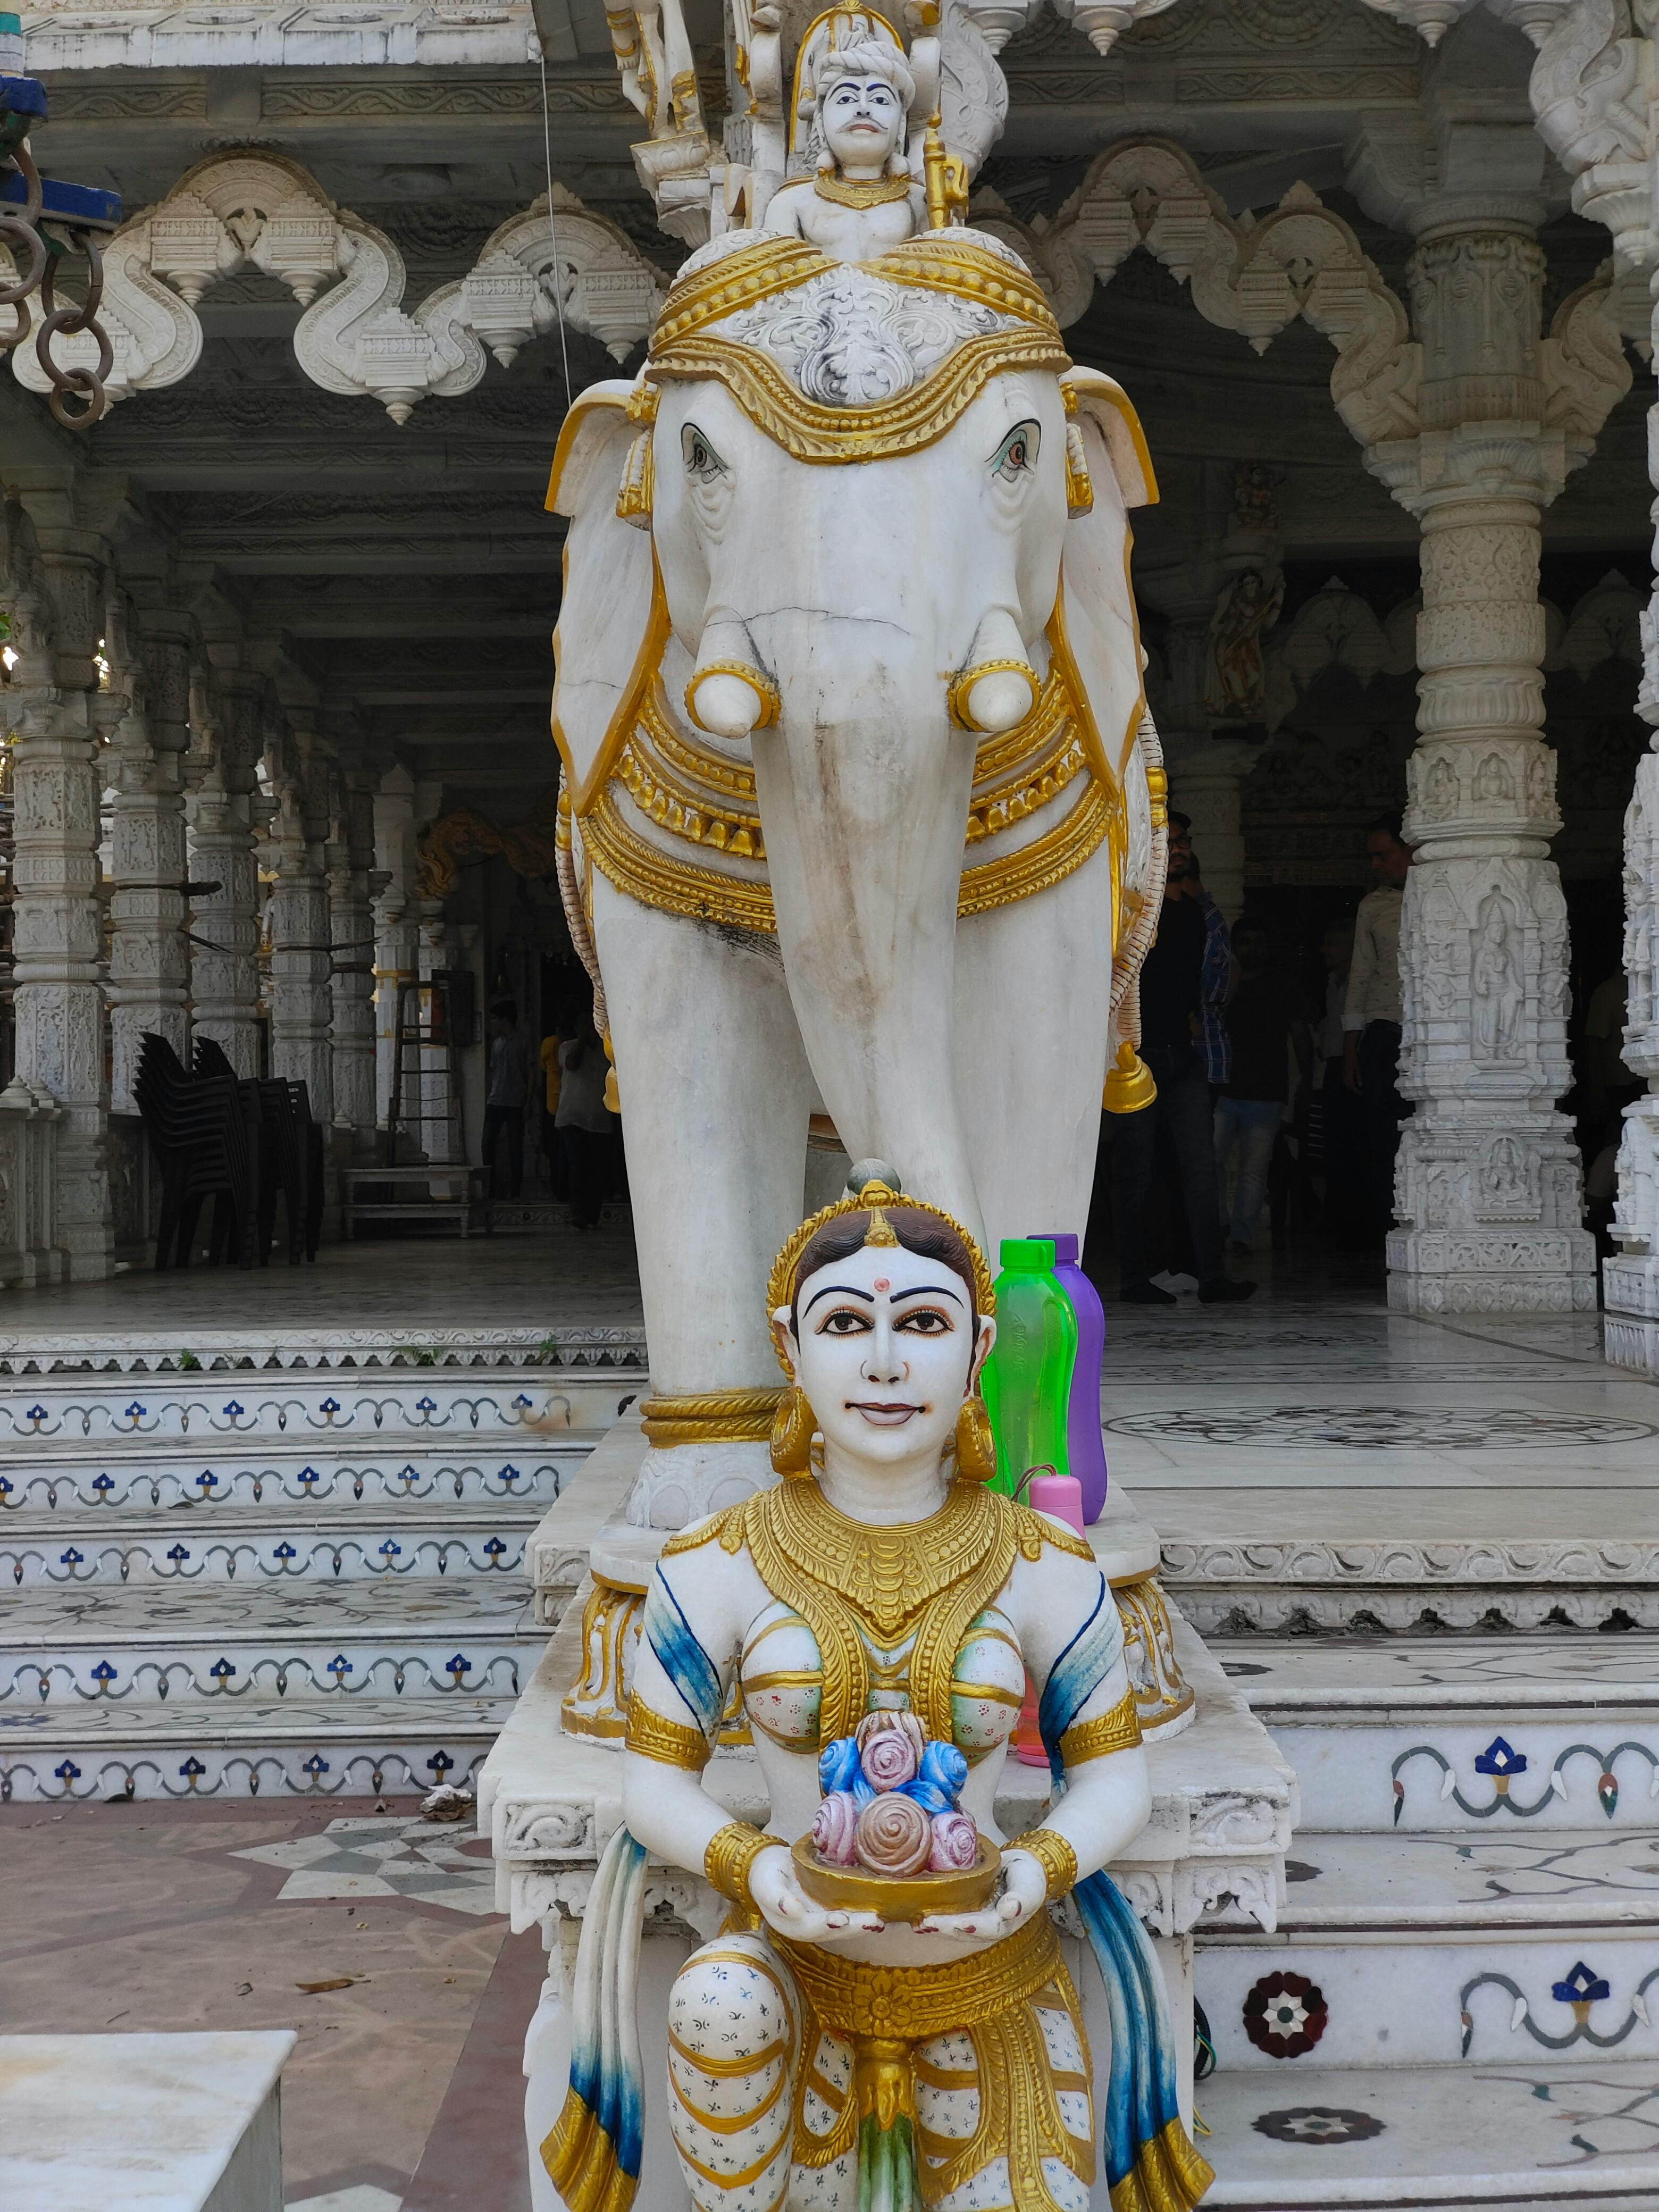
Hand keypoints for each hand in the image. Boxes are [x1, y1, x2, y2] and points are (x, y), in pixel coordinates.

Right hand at [749, 1846, 884, 1943]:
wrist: (768, 1867)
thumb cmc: (766, 1874)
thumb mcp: (766, 1883)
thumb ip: (777, 1898)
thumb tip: (791, 1910)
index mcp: (789, 1923)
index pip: (809, 1927)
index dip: (826, 1925)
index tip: (842, 1920)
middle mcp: (806, 1926)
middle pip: (831, 1931)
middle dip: (853, 1928)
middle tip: (874, 1921)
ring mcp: (818, 1918)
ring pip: (841, 1926)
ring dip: (860, 1925)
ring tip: (879, 1920)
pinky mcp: (826, 1908)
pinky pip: (844, 1914)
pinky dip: (859, 1914)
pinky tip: (875, 1910)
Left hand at [915, 1849, 1046, 1941]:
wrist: (1025, 1867)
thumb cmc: (1029, 1878)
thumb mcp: (1029, 1887)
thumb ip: (1022, 1899)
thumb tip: (1010, 1910)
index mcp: (1004, 1924)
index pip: (987, 1927)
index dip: (972, 1926)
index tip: (960, 1924)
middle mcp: (987, 1925)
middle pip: (965, 1930)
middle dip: (946, 1928)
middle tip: (926, 1923)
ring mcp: (976, 1917)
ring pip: (955, 1926)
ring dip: (937, 1926)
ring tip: (918, 1923)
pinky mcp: (967, 1906)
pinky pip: (951, 1913)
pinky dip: (937, 1914)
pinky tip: (920, 1913)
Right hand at [1343, 1038, 1361, 1093]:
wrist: (1348, 1052)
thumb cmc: (1354, 1059)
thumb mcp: (1358, 1068)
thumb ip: (1358, 1077)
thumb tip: (1360, 1085)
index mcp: (1348, 1074)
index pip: (1351, 1086)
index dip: (1355, 1090)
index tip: (1360, 1094)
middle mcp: (1344, 1075)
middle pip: (1347, 1086)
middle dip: (1352, 1090)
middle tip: (1358, 1092)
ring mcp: (1342, 1073)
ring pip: (1345, 1083)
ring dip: (1350, 1087)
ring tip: (1356, 1089)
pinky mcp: (1342, 1071)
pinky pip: (1344, 1079)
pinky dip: (1348, 1083)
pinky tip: (1352, 1082)